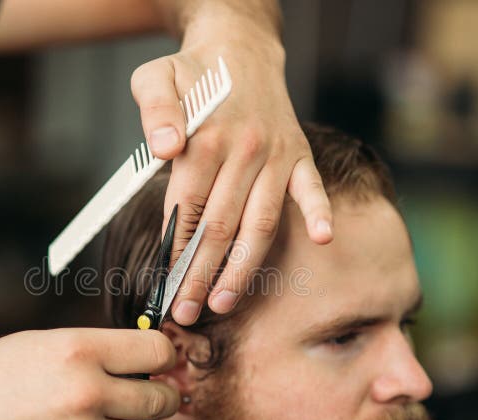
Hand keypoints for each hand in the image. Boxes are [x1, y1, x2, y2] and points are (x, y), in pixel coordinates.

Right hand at [0, 328, 179, 419]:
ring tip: (122, 416)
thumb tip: (139, 354)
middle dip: (161, 392)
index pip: (158, 352)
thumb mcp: (38, 342)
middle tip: (150, 389)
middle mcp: (85, 392)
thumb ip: (92, 347)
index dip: (164, 355)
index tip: (158, 360)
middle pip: (161, 397)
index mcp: (77, 349)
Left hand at [131, 5, 332, 324]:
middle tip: (185, 312)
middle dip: (199, 275)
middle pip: (220, 226)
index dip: (173, 254)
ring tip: (223, 302)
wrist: (240, 49)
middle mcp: (244, 151)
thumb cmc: (192, 73)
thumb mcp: (155, 77)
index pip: (186, 210)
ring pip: (260, 222)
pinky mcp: (299, 155)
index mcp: (205, 139)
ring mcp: (276, 156)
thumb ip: (155, 111)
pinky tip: (322, 240)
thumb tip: (166, 146)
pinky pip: (312, 188)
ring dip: (243, 267)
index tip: (164, 288)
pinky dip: (319, 212)